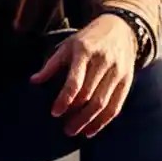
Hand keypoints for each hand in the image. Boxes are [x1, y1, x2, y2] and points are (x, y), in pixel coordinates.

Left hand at [29, 15, 136, 136]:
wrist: (122, 29)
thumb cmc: (88, 39)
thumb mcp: (68, 45)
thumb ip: (51, 64)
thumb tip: (34, 81)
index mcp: (84, 52)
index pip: (75, 81)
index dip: (64, 99)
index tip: (55, 112)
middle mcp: (103, 62)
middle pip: (89, 96)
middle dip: (76, 116)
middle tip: (65, 129)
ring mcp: (117, 72)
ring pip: (103, 104)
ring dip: (89, 121)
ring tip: (76, 132)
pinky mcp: (127, 81)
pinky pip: (116, 106)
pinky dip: (104, 121)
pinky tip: (92, 130)